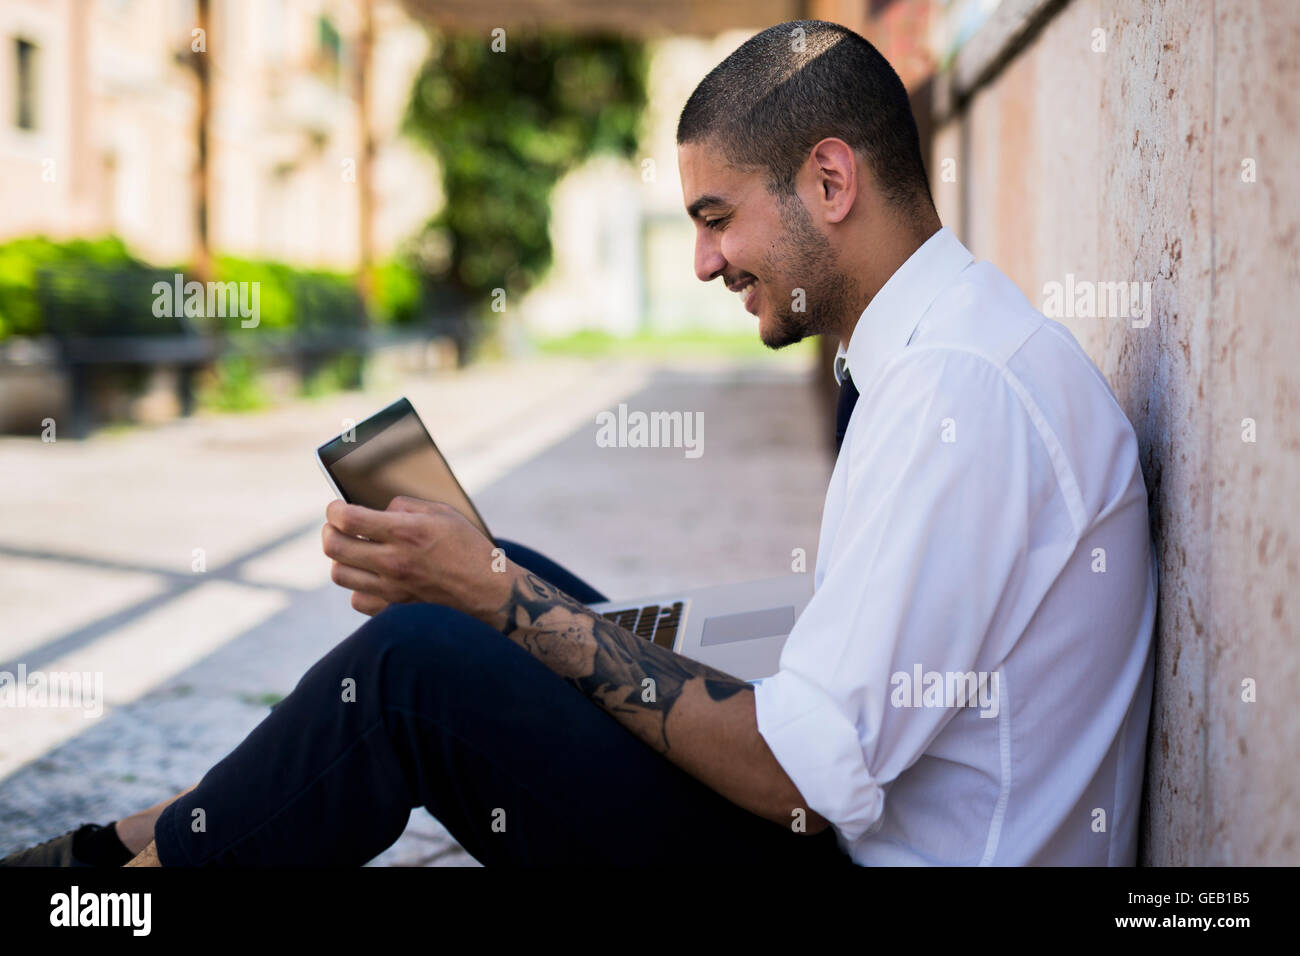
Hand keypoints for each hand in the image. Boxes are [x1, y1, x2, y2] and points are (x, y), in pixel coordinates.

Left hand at [321, 496, 507, 619]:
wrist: (489, 591)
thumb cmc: (469, 548)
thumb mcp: (443, 513)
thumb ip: (405, 505)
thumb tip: (377, 509)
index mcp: (405, 532)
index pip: (348, 519)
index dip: (334, 510)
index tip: (336, 507)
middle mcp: (394, 561)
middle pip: (334, 547)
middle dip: (329, 531)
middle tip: (336, 527)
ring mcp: (391, 588)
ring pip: (339, 574)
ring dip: (340, 559)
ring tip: (353, 551)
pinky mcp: (394, 608)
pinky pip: (357, 599)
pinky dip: (358, 586)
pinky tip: (370, 576)